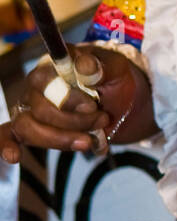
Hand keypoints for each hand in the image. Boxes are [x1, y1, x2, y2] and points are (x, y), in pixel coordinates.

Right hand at [0, 45, 153, 162]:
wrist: (122, 103)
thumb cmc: (116, 82)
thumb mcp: (118, 70)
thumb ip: (102, 67)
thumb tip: (85, 65)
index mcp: (53, 65)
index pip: (44, 80)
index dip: (69, 99)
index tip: (94, 105)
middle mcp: (36, 85)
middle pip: (39, 109)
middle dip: (73, 122)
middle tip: (102, 120)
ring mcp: (31, 107)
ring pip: (28, 127)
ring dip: (59, 139)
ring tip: (87, 142)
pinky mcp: (31, 128)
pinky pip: (8, 135)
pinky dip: (7, 145)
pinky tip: (13, 156)